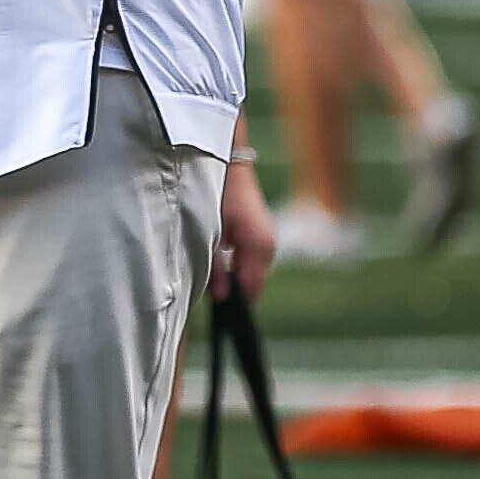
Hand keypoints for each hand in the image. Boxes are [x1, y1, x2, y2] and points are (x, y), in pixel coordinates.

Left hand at [212, 155, 275, 302]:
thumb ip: (216, 267)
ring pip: (253, 272)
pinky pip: (253, 259)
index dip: (235, 303)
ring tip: (214, 271)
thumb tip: (220, 296)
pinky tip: (223, 256)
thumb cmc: (218, 197)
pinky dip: (239, 262)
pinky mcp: (264, 235)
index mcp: (258, 248)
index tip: (221, 312)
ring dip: (236, 275)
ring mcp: (268, 240)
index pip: (251, 289)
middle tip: (211, 290)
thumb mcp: (212, 234)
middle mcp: (268, 246)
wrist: (229, 166)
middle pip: (252, 283)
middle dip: (233, 289)